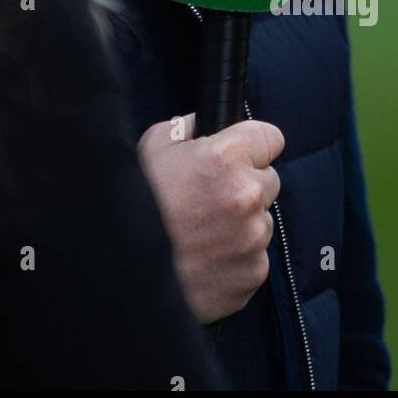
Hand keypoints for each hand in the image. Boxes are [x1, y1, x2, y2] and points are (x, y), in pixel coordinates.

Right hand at [137, 113, 283, 325]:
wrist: (127, 266)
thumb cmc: (138, 203)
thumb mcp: (154, 146)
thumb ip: (189, 128)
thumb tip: (210, 126)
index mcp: (226, 157)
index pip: (271, 137)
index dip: (253, 144)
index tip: (242, 153)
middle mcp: (247, 195)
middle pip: (269, 180)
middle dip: (246, 183)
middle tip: (211, 196)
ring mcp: (253, 237)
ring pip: (262, 220)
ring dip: (243, 221)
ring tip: (204, 230)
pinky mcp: (253, 271)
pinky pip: (256, 255)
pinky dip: (238, 255)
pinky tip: (207, 255)